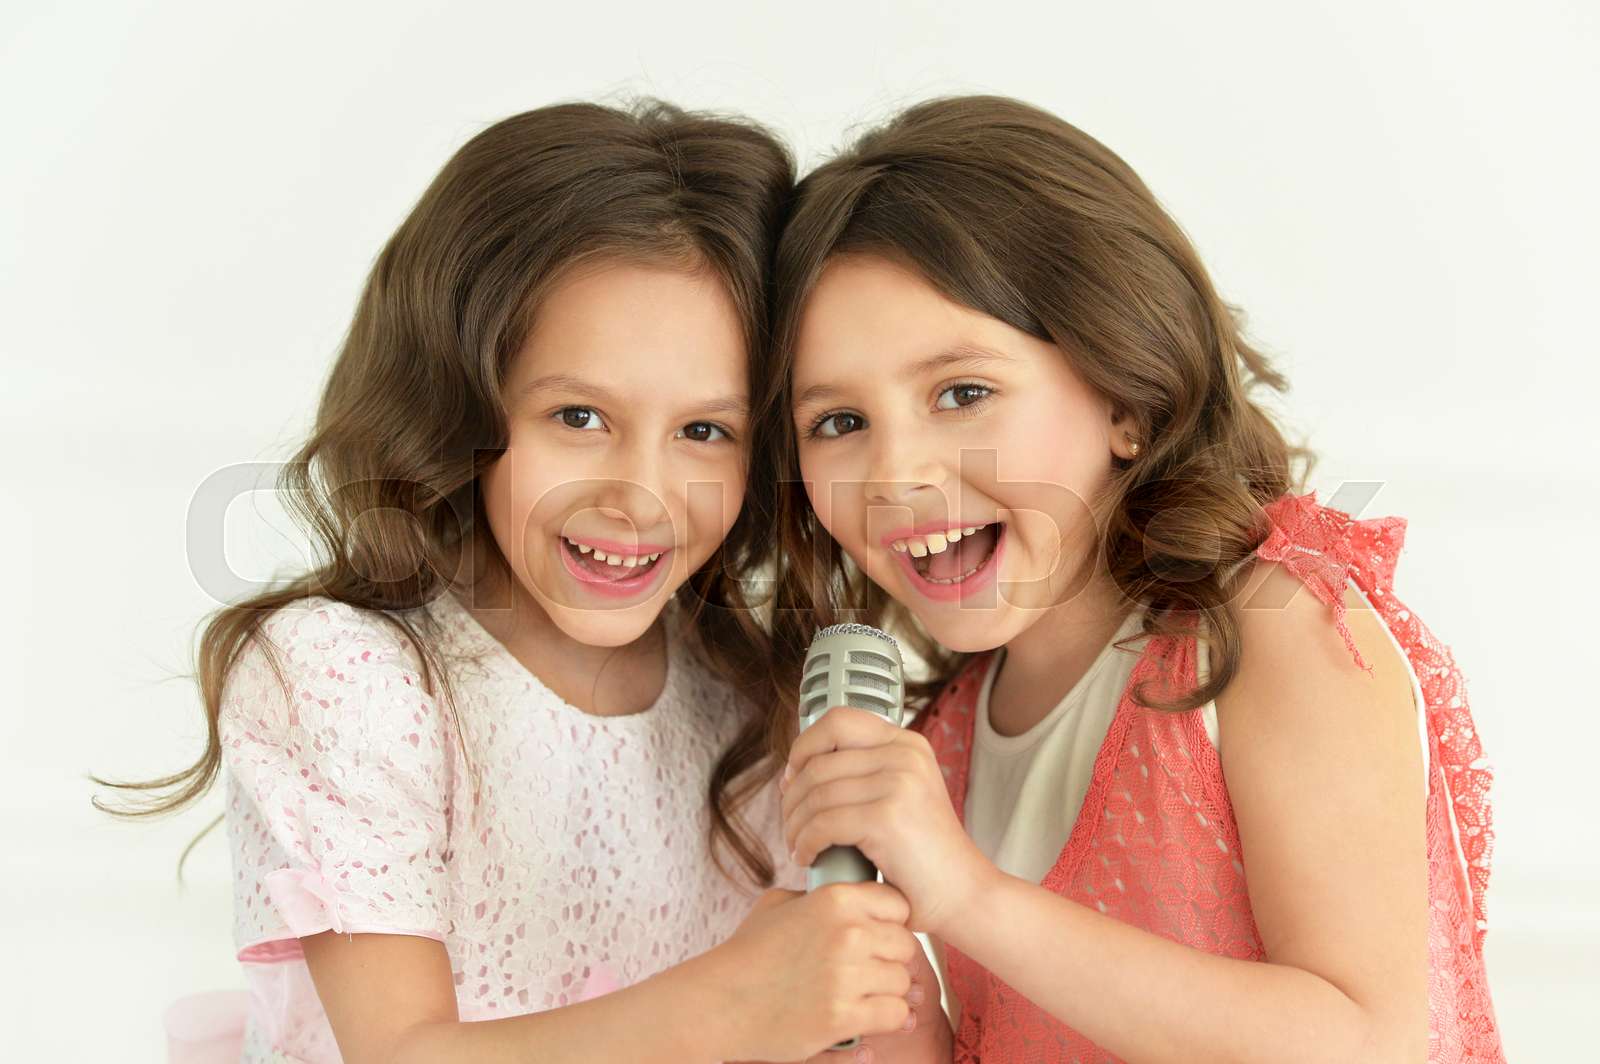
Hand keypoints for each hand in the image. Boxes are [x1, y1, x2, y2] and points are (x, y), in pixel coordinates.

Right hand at [711, 882, 921, 1062]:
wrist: (719, 1000)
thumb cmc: (747, 952)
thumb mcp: (778, 904)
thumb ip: (817, 896)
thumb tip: (847, 897)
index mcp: (835, 899)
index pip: (898, 905)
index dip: (891, 923)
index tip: (879, 937)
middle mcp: (847, 933)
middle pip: (905, 945)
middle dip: (891, 959)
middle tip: (870, 971)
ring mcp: (847, 976)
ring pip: (902, 981)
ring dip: (887, 991)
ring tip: (864, 994)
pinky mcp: (843, 1016)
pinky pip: (894, 1014)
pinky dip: (887, 1019)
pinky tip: (867, 1016)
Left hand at [781, 706, 995, 937]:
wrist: (962, 895)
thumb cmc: (921, 856)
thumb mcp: (899, 796)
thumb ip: (860, 774)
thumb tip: (795, 770)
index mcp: (907, 743)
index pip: (838, 720)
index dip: (804, 747)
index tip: (792, 779)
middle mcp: (905, 754)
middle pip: (818, 761)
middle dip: (793, 797)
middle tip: (790, 826)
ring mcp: (898, 782)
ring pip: (815, 794)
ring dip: (795, 825)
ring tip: (797, 846)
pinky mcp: (886, 817)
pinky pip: (822, 823)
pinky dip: (806, 843)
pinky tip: (807, 857)